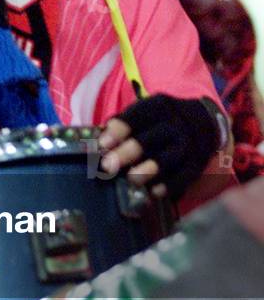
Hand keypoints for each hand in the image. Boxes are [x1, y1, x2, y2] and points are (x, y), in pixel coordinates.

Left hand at [99, 95, 226, 198]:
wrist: (202, 122)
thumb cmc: (159, 121)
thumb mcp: (144, 113)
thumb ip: (122, 124)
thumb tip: (97, 141)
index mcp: (158, 107)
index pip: (137, 116)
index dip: (119, 131)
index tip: (102, 144)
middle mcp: (175, 124)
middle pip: (151, 138)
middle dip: (128, 153)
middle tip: (108, 166)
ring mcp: (188, 144)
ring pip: (169, 157)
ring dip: (148, 170)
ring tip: (131, 179)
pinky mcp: (197, 163)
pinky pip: (185, 176)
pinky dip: (169, 185)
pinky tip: (154, 192)